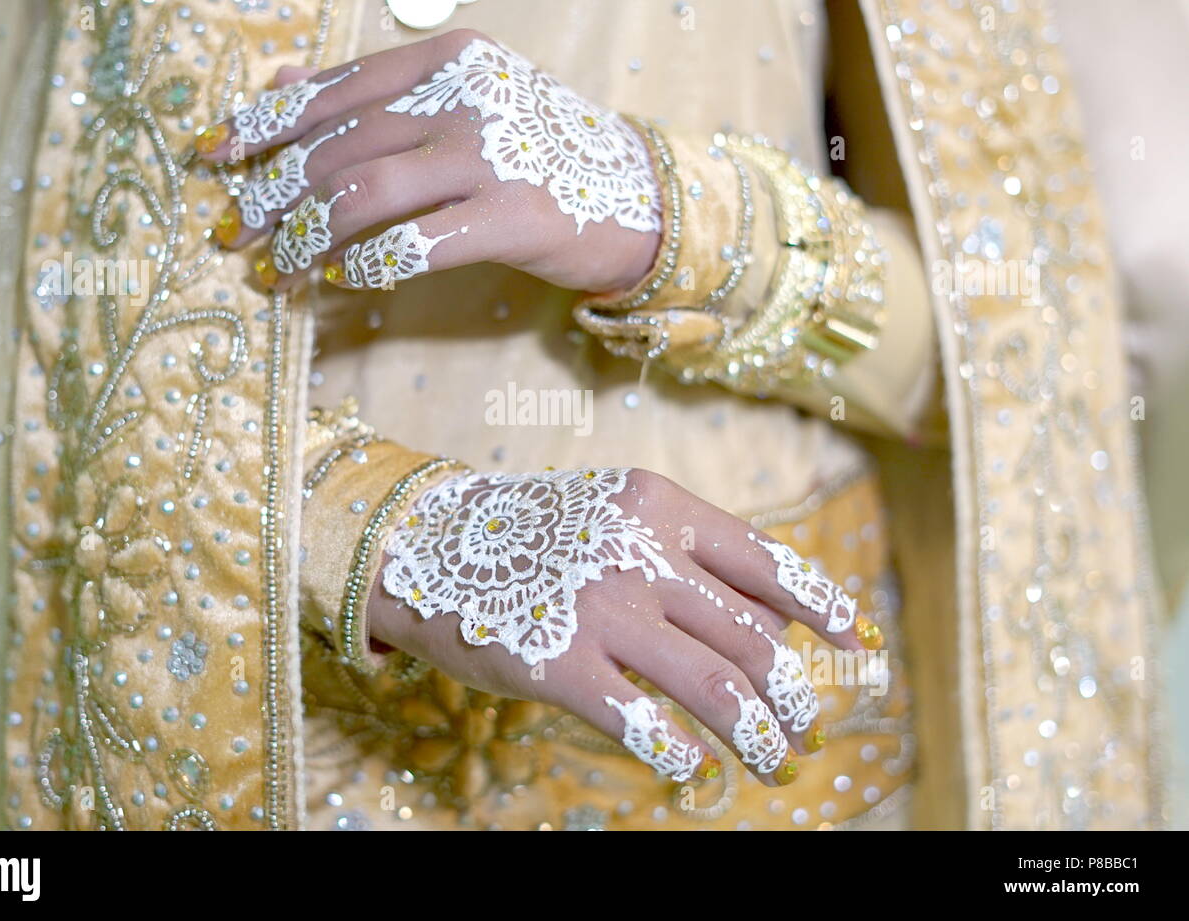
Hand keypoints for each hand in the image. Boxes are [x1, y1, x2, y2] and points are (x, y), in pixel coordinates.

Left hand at [196, 29, 661, 293]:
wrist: (642, 194)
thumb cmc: (540, 150)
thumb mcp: (463, 100)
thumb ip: (378, 91)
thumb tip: (283, 79)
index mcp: (448, 59)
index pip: (334, 88)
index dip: (265, 121)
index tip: (214, 154)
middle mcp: (465, 98)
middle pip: (338, 146)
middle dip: (271, 194)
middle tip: (233, 233)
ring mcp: (492, 157)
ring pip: (363, 195)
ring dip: (304, 238)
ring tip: (274, 269)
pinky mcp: (513, 218)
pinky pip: (415, 246)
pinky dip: (366, 266)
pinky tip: (340, 281)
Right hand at [365, 467, 884, 785]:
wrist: (426, 546)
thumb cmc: (537, 537)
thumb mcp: (618, 516)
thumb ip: (692, 556)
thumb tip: (778, 622)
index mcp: (661, 508)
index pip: (768, 561)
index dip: (822, 607)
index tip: (851, 646)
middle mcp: (640, 554)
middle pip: (751, 639)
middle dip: (790, 697)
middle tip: (801, 732)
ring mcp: (601, 611)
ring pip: (715, 687)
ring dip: (759, 737)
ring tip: (774, 764)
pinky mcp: (558, 665)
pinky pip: (643, 722)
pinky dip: (682, 753)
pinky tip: (695, 770)